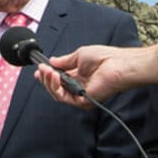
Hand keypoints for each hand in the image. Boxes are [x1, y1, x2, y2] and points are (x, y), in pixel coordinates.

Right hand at [36, 44, 157, 106]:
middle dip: (46, 77)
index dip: (48, 74)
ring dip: (48, 81)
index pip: (59, 78)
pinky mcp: (82, 101)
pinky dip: (55, 86)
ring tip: (46, 70)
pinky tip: (54, 75)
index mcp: (79, 76)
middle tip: (42, 68)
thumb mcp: (79, 55)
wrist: (117, 64)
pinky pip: (63, 97)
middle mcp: (79, 87)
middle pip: (56, 87)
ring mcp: (80, 95)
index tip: (39, 69)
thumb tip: (52, 61)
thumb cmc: (105, 58)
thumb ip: (64, 61)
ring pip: (57, 94)